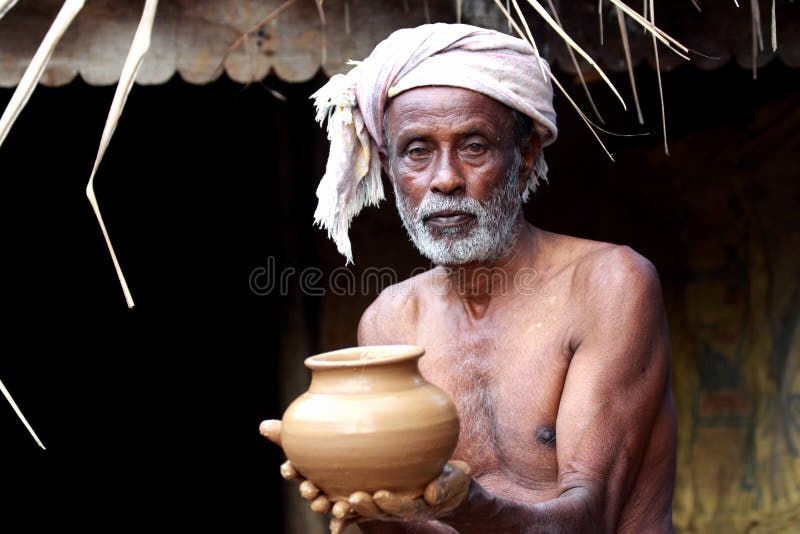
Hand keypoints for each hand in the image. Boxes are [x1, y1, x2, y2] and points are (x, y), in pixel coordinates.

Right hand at [259, 419, 471, 532]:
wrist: (439, 477)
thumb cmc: (380, 460)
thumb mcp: (343, 441)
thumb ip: (305, 434)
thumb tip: (262, 427)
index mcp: (346, 484)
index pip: (317, 484)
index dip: (302, 479)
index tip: (288, 468)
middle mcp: (366, 497)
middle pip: (342, 502)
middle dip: (327, 500)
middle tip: (318, 493)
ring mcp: (394, 501)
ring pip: (380, 507)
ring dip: (373, 505)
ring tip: (367, 494)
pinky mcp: (426, 499)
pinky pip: (425, 500)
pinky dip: (428, 494)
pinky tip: (428, 491)